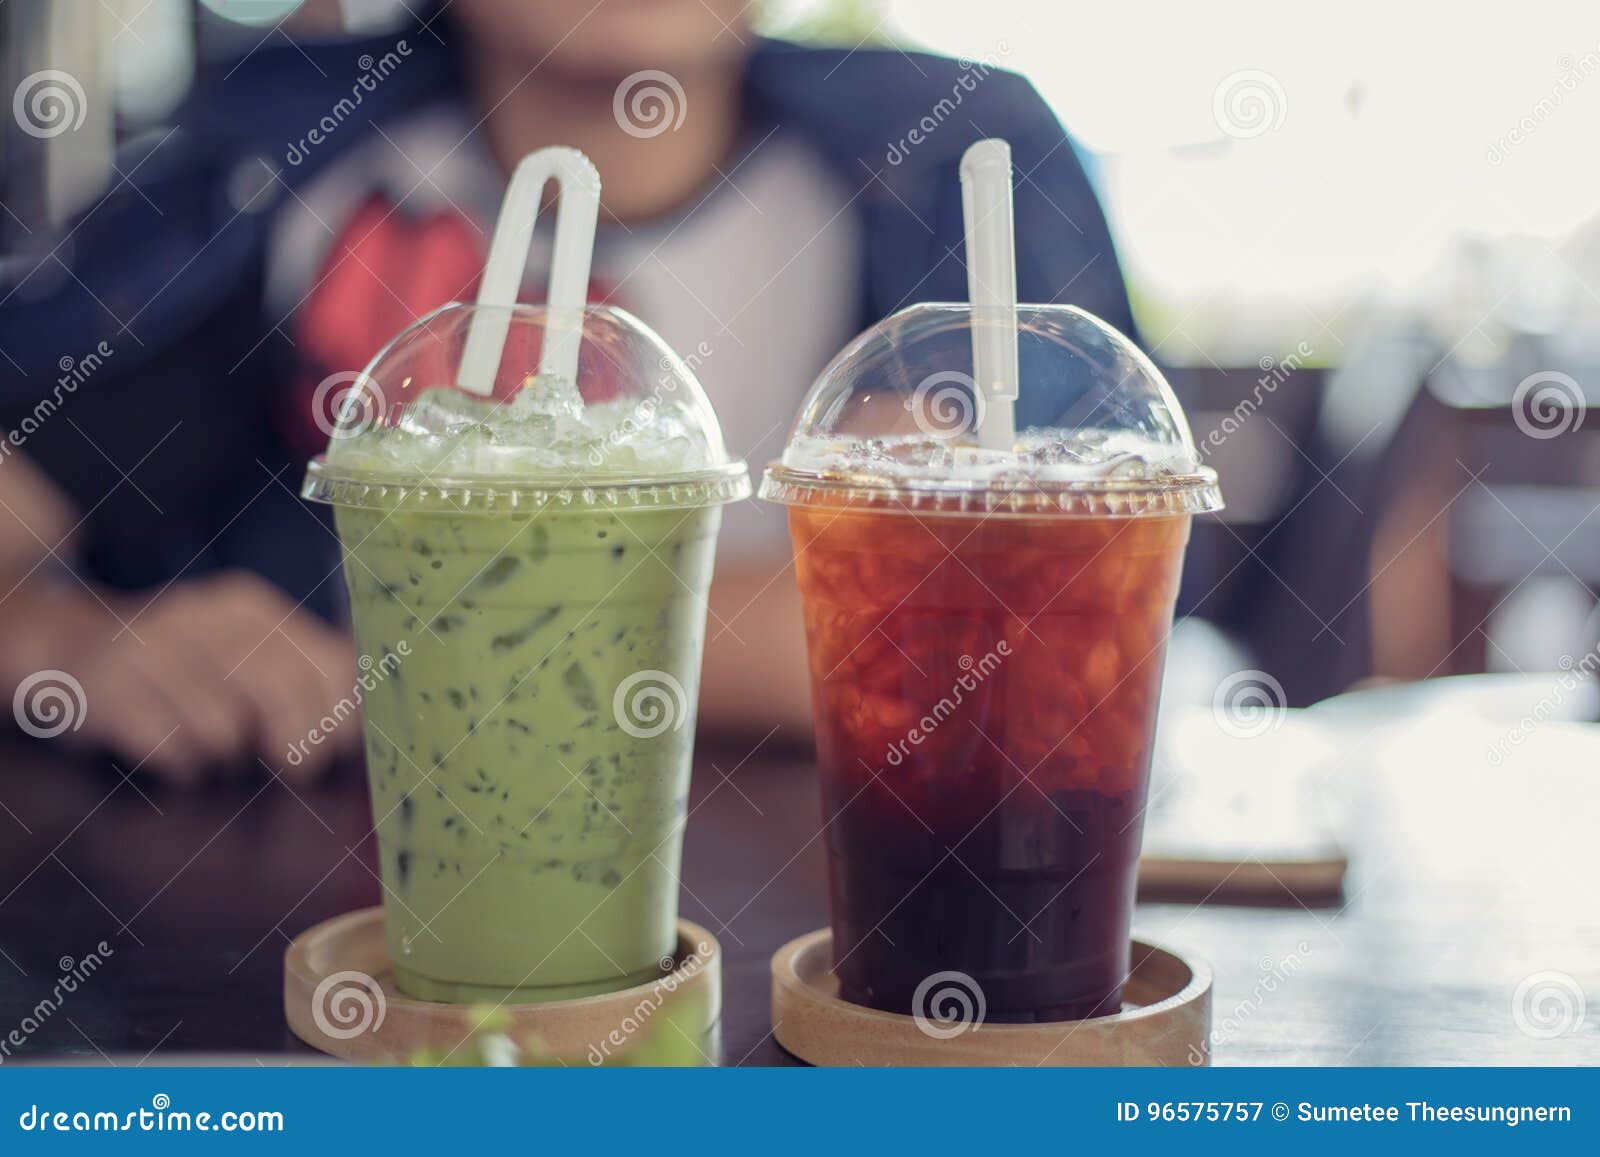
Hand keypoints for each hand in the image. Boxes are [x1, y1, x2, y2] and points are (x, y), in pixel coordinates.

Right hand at [4, 572, 359, 785]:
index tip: (343, 751)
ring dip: (224, 759)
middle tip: (290, 768)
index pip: (328, 666)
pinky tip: (168, 751)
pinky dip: (179, 766)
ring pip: (225, 733)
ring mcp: (152, 649)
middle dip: (298, 749)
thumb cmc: (180, 665)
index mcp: (251, 608)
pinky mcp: (109, 689)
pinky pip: (171, 751)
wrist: (67, 646)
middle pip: (283, 698)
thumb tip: (377, 723)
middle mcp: (205, 617)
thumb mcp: (243, 650)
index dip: (345, 720)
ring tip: (207, 748)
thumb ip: (307, 677)